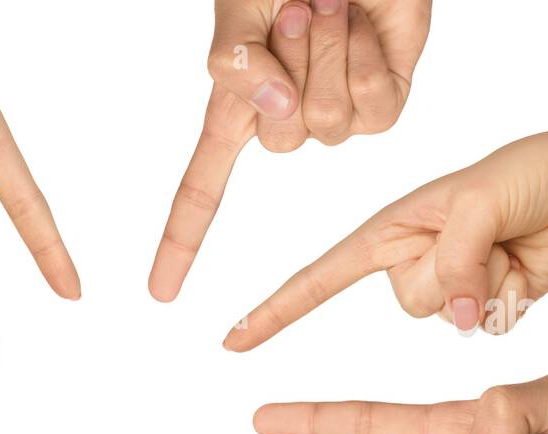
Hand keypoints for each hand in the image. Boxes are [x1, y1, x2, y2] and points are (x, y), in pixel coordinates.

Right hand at [149, 0, 430, 300]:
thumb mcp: (237, 14)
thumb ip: (235, 66)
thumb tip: (275, 112)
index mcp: (241, 107)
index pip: (202, 187)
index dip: (182, 241)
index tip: (162, 292)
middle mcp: (288, 121)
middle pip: (282, 141)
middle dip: (291, 63)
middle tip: (295, 11)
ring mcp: (339, 115)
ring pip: (330, 124)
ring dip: (330, 51)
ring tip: (328, 6)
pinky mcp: (385, 103)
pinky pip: (375, 108)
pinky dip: (368, 57)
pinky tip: (364, 26)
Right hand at [224, 126, 547, 347]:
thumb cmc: (529, 175)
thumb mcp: (479, 205)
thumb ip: (455, 264)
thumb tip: (456, 318)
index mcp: (391, 228)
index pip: (319, 276)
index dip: (275, 311)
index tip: (234, 341)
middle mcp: (411, 259)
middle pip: (406, 302)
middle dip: (451, 275)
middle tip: (487, 236)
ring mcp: (449, 285)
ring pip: (443, 317)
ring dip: (483, 286)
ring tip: (509, 247)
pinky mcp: (484, 304)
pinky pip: (483, 326)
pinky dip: (509, 300)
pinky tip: (525, 267)